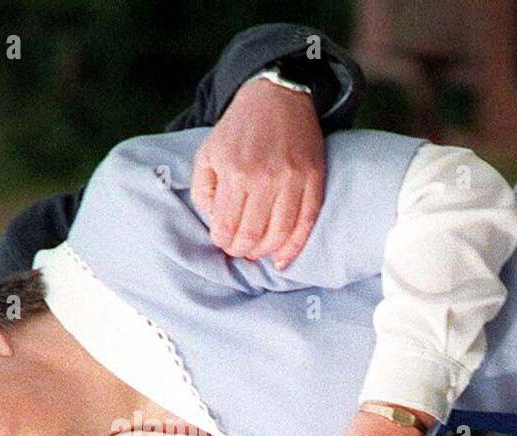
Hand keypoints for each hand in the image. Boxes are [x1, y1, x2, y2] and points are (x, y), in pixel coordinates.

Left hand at [191, 76, 324, 269]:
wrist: (278, 96)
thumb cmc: (238, 129)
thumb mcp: (207, 153)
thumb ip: (203, 190)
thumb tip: (214, 222)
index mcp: (234, 172)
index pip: (226, 226)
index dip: (222, 242)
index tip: (223, 240)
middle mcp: (264, 178)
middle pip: (252, 235)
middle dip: (242, 250)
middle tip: (239, 249)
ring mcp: (293, 179)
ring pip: (279, 234)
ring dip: (265, 252)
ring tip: (257, 251)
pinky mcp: (314, 178)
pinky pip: (306, 222)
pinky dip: (294, 247)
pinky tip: (282, 259)